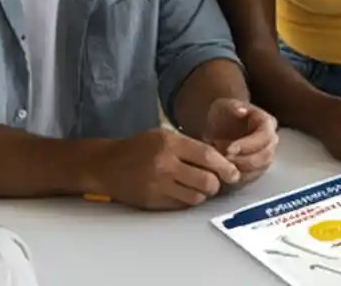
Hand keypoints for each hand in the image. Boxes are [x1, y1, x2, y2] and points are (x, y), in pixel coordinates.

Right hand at [95, 129, 240, 209]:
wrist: (106, 164)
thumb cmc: (138, 148)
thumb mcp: (163, 136)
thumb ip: (189, 146)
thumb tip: (220, 160)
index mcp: (170, 144)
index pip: (208, 156)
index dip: (225, 166)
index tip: (233, 173)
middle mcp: (165, 164)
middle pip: (207, 181)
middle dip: (216, 183)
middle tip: (216, 182)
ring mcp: (158, 185)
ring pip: (197, 196)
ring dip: (202, 193)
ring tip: (197, 186)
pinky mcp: (153, 201)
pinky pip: (182, 205)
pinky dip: (187, 200)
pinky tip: (183, 191)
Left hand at [201, 98, 279, 184]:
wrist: (220, 124)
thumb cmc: (223, 112)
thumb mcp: (224, 104)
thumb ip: (233, 106)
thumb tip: (242, 110)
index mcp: (267, 122)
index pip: (264, 137)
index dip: (248, 145)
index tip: (229, 149)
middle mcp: (271, 140)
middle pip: (265, 156)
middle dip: (244, 160)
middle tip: (224, 160)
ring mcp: (266, 155)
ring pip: (260, 169)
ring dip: (241, 170)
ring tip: (222, 164)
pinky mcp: (257, 168)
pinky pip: (252, 178)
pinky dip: (238, 177)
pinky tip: (224, 171)